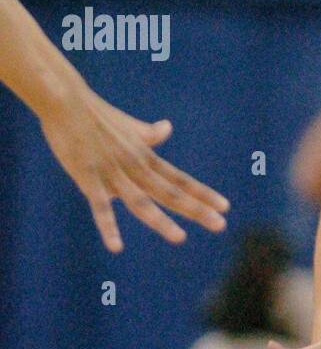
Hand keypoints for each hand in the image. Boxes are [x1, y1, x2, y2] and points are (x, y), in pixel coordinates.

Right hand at [38, 80, 227, 251]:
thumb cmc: (97, 115)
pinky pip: (99, 207)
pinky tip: (116, 247)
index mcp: (145, 157)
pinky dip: (109, 227)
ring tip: (180, 238)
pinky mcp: (88, 177)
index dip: (202, 193)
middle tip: (221, 225)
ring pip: (141, 201)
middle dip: (196, 209)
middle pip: (170, 192)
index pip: (179, 180)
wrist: (66, 101)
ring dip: (161, 221)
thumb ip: (149, 133)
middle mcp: (135, 166)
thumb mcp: (129, 126)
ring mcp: (113, 173)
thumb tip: (168, 128)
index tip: (225, 206)